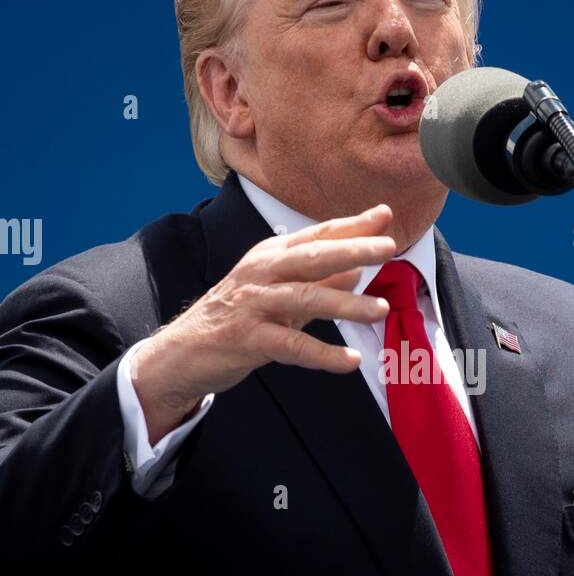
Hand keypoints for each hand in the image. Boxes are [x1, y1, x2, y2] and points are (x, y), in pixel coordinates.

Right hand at [129, 203, 395, 444]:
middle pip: (313, 256)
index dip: (352, 225)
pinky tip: (350, 360)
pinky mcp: (246, 338)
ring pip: (305, 298)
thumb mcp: (280, 295)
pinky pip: (292, 345)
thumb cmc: (236, 318)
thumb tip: (357, 271)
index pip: (317, 235)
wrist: (182, 351)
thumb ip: (318, 282)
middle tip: (388, 246)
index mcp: (270, 256)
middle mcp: (261, 272)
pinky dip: (323, 353)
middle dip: (353, 249)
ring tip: (379, 310)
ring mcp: (252, 304)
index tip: (385, 215)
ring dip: (345, 304)